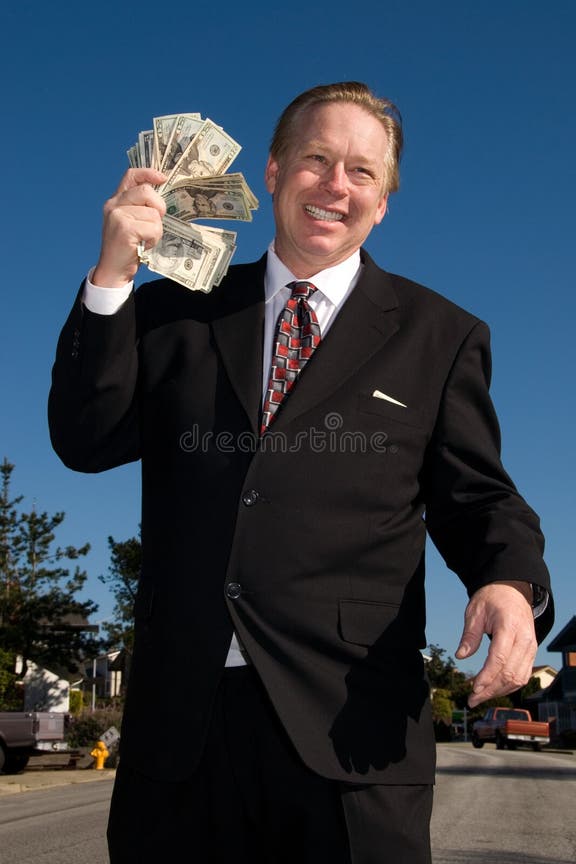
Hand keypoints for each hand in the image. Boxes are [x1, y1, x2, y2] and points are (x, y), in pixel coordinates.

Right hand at [92, 168, 167, 287]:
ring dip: (156, 230)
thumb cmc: (127, 247)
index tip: (163, 178)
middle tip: (155, 223)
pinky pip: (153, 228)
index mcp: (115, 201)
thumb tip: (162, 195)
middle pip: (147, 192)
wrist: (113, 270)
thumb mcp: (131, 222)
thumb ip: (140, 207)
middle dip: (159, 207)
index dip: (149, 173)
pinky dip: (154, 238)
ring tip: (146, 239)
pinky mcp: (125, 229)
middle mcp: (113, 205)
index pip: (131, 175)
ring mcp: (117, 216)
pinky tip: (144, 245)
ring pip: (153, 213)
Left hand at [455, 581, 535, 707]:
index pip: (499, 659)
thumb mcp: (475, 611)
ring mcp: (531, 647)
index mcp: (509, 627)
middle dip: (490, 689)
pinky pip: (523, 675)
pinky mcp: (532, 652)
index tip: (473, 689)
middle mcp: (524, 639)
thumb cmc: (491, 598)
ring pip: (518, 678)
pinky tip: (494, 690)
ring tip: (480, 697)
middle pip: (510, 673)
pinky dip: (509, 686)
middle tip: (471, 699)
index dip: (486, 677)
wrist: (512, 590)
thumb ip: (470, 635)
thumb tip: (460, 656)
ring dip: (499, 691)